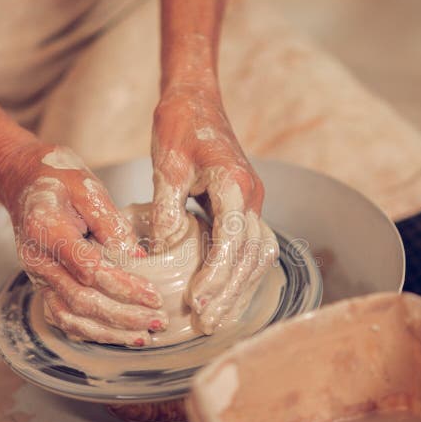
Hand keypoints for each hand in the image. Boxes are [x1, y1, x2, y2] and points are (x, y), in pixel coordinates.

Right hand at [0, 142, 167, 345]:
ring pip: (70, 318)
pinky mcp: (43, 286)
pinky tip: (117, 336)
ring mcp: (37, 277)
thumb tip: (139, 257)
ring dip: (108, 333)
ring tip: (143, 336)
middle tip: (157, 321)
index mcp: (47, 230)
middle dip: (122, 317)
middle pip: (81, 301)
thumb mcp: (89, 188)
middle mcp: (37, 260)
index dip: (123, 287)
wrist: (24, 181)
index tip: (153, 295)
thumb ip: (111, 222)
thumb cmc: (59, 179)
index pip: (89, 269)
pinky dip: (90, 332)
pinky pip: (63, 318)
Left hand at [151, 85, 277, 333]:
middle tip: (207, 322)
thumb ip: (167, 207)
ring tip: (216, 319)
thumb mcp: (167, 163)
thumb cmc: (179, 124)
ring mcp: (252, 202)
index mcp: (234, 182)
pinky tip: (224, 296)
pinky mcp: (244, 208)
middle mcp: (252, 195)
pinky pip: (250, 248)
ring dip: (238, 289)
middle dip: (230, 291)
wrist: (197, 99)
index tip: (197, 298)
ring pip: (256, 256)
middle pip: (251, 254)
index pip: (233, 237)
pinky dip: (239, 275)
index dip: (217, 272)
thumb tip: (164, 252)